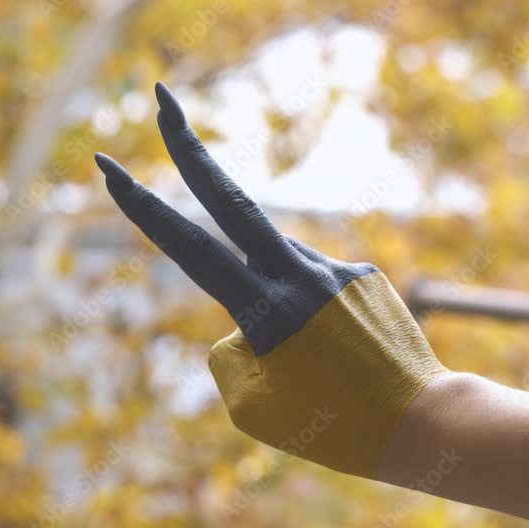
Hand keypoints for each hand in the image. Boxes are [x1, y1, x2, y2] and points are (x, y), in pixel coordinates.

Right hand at [94, 82, 449, 476]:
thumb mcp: (253, 404)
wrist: (419, 419)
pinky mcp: (363, 274)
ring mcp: (335, 269)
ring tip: (309, 356)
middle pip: (234, 200)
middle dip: (190, 148)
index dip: (143, 209)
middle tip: (164, 99)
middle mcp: (300, 276)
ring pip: (278, 261)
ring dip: (271, 295)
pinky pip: (315, 283)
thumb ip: (233, 348)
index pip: (191, 249)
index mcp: (264, 311)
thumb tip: (245, 313)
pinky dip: (310, 313)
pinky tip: (339, 350)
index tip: (110, 168)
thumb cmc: (328, 426)